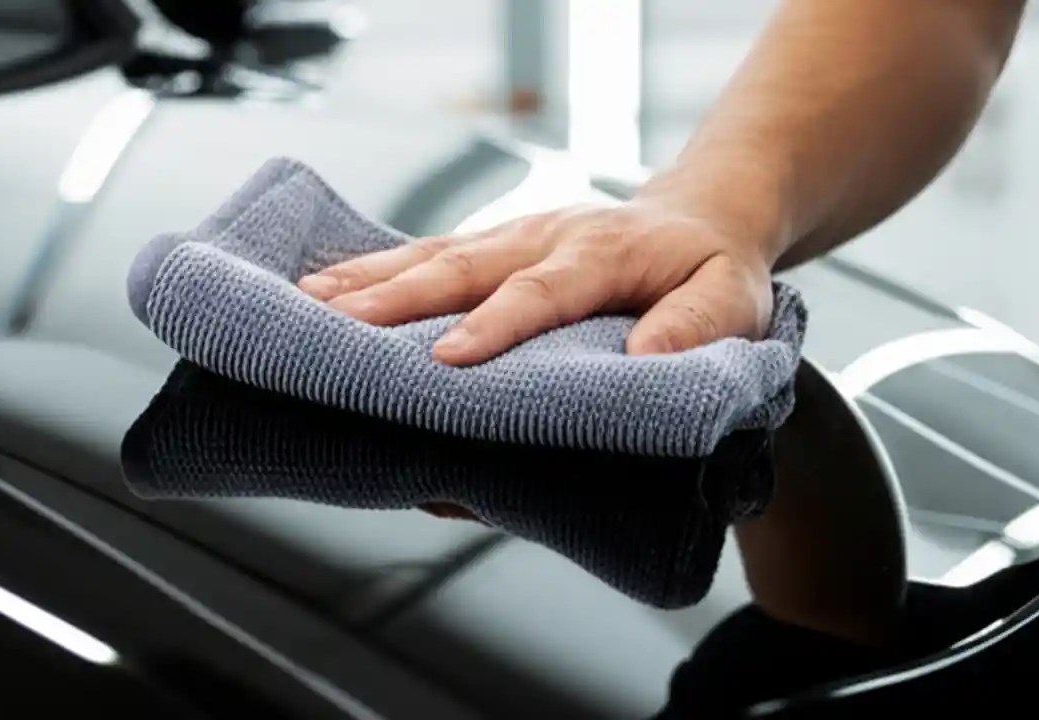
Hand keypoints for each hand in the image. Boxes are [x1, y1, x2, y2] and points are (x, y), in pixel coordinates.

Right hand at [297, 198, 777, 365]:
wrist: (699, 217)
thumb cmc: (713, 271)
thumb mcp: (734, 299)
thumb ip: (696, 325)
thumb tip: (646, 361)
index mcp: (602, 254)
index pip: (542, 291)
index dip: (493, 325)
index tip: (446, 359)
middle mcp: (546, 237)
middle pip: (464, 265)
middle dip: (396, 297)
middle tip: (335, 325)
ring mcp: (515, 236)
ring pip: (434, 254)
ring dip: (369, 279)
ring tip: (305, 301)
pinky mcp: (497, 244)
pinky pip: (432, 254)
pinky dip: (376, 270)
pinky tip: (328, 286)